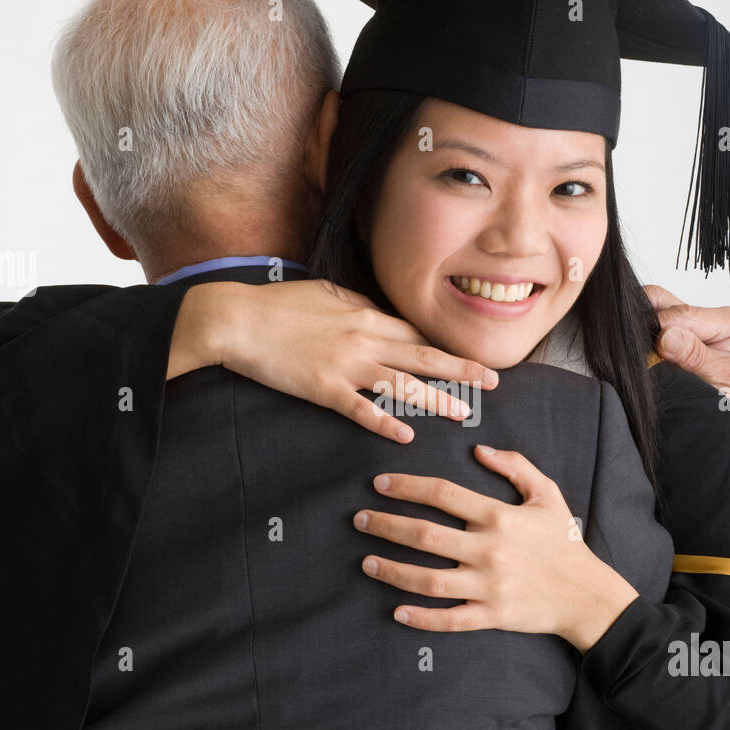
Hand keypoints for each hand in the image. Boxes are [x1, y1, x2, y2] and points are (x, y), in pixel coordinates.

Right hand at [168, 278, 498, 442]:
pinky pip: (361, 409)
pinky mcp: (323, 389)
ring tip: (463, 413)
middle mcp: (364, 339)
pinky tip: (406, 434)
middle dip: (462, 369)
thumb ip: (356, 307)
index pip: (416, 333)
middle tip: (492, 381)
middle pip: (423, 356)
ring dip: (437, 400)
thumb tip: (378, 316)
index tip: (468, 359)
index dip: (444, 347)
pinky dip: (385, 422)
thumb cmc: (277, 305)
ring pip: (403, 385)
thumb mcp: (324, 294)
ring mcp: (345, 365)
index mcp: (365, 316)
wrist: (236, 319)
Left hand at [353, 445, 638, 651]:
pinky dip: (422, 619)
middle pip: (425, 535)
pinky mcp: (492, 616)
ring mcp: (489, 586)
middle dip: (386, 525)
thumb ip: (516, 466)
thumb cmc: (565, 542)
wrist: (588, 595)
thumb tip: (480, 450)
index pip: (443, 494)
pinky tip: (396, 612)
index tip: (380, 484)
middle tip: (359, 520)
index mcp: (499, 517)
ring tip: (366, 562)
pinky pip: (450, 619)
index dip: (407, 486)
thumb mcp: (547, 495)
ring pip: (429, 580)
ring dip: (393, 571)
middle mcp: (490, 550)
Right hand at [644, 285, 729, 451]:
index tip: (657, 353)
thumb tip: (667, 336)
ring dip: (639, 336)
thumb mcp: (724, 379)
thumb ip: (696, 356)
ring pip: (647, 316)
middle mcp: (704, 322)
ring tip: (638, 359)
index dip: (662, 330)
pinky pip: (642, 337)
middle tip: (640, 350)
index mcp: (727, 321)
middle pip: (661, 303)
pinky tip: (636, 361)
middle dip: (644, 322)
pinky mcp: (665, 349)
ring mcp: (683, 334)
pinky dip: (636, 346)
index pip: (682, 313)